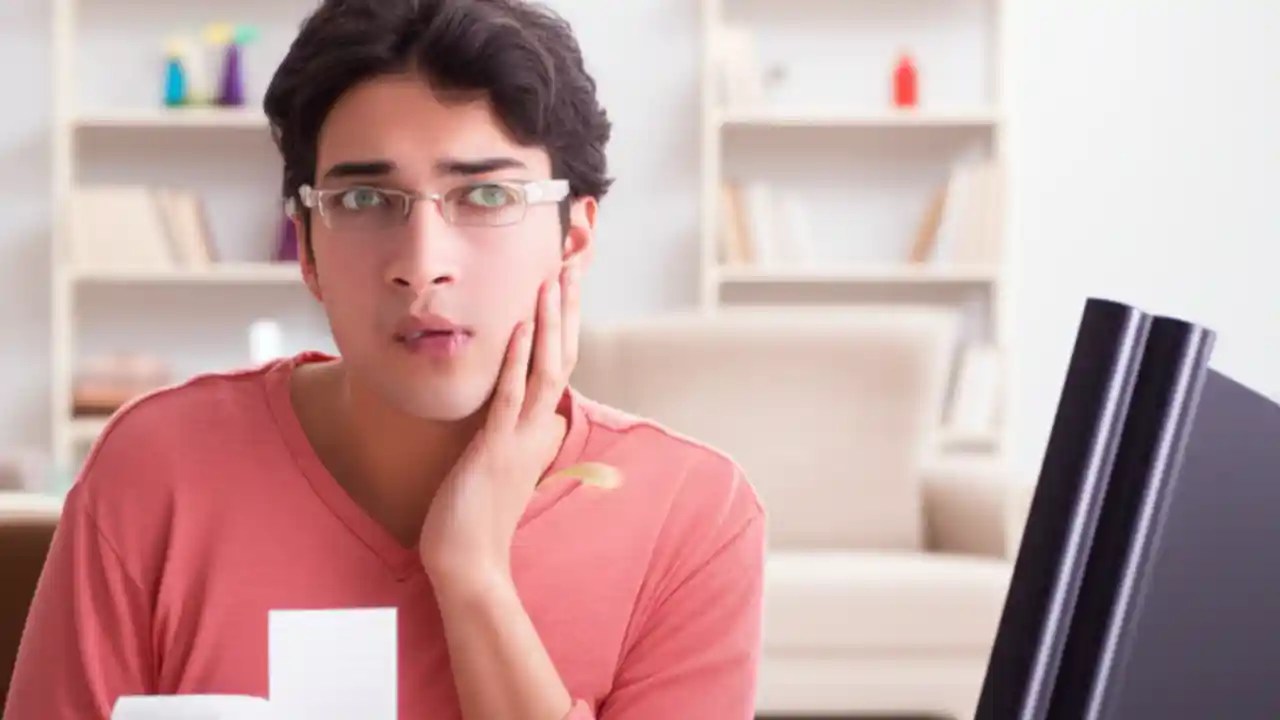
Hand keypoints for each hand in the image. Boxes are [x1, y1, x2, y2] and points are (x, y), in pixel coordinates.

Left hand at [419, 265, 580, 589]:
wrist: (469, 565)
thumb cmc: (476, 520)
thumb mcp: (502, 467)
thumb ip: (519, 437)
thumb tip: (542, 420)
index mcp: (538, 429)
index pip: (559, 364)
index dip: (565, 322)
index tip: (567, 282)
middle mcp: (538, 428)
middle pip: (563, 356)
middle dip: (567, 308)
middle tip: (572, 263)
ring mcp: (520, 438)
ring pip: (545, 370)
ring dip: (550, 323)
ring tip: (553, 279)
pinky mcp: (496, 449)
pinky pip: (509, 397)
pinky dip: (516, 361)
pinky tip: (519, 328)